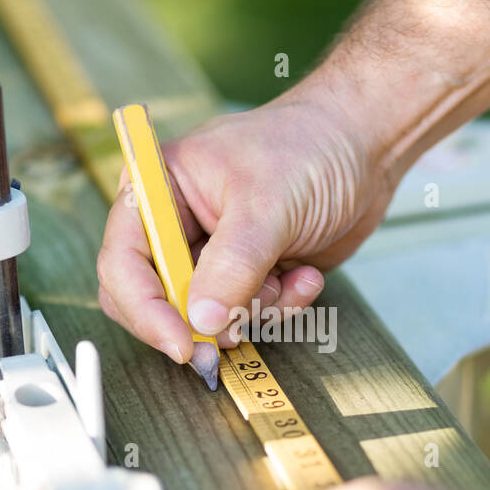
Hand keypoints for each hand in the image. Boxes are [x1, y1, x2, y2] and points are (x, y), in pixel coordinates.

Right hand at [96, 87, 394, 362]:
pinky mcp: (249, 276)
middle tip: (231, 336)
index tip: (182, 343)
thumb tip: (201, 321)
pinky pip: (249, 316)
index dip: (145, 310)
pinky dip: (281, 306)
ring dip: (253, 310)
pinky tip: (306, 275)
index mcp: (158, 192)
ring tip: (289, 277)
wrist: (365, 146)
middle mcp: (178, 227)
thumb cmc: (308, 147)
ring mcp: (213, 255)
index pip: (124, 262)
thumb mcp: (267, 205)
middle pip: (154, 300)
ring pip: (207, 317)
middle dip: (197, 323)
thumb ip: (231, 266)